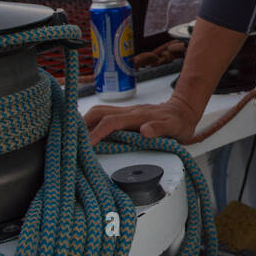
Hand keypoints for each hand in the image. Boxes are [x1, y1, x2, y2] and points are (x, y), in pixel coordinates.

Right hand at [84, 95, 203, 146]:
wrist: (183, 110)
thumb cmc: (178, 122)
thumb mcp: (174, 128)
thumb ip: (160, 128)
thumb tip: (145, 131)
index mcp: (137, 116)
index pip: (111, 122)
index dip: (97, 133)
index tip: (86, 145)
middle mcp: (128, 112)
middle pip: (99, 113)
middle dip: (83, 124)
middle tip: (71, 139)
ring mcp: (125, 112)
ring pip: (99, 112)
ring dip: (85, 122)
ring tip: (74, 137)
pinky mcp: (124, 115)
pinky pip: (103, 116)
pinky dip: (91, 123)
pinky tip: (85, 133)